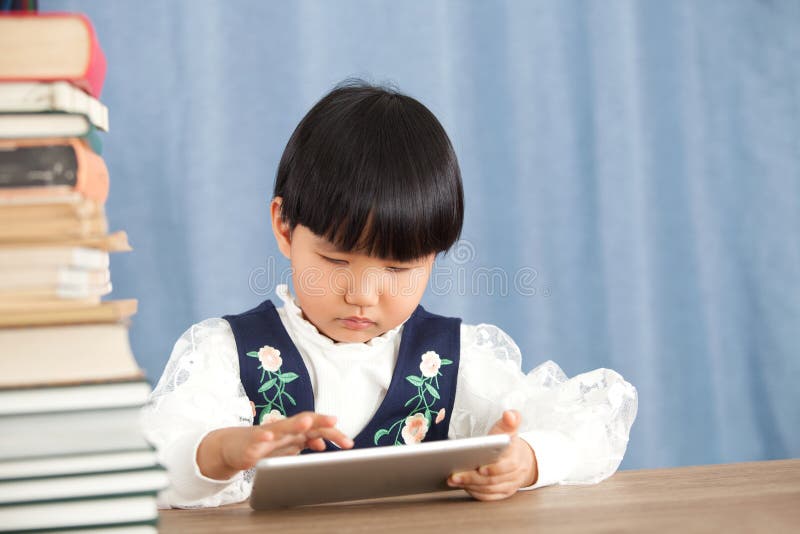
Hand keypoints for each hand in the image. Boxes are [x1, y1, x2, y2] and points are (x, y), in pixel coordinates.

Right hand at [197, 412, 352, 479]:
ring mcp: (266, 435)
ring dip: (294, 424)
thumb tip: (323, 444)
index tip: (348, 442)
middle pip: (303, 422)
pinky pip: (257, 439)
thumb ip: (305, 443)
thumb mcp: (287, 446)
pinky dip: (263, 437)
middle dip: (319, 421)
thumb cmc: (263, 445)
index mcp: (293, 431)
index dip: (332, 433)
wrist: (232, 447)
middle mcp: (282, 429)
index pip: (316, 428)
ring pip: (282, 427)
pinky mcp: (251, 444)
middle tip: (334, 420)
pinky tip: (268, 436)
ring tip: (307, 422)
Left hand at [447, 410, 537, 500]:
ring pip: (489, 489)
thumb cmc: (509, 443)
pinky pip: (489, 496)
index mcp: (515, 457)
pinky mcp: (503, 493)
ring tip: (453, 480)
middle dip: (472, 478)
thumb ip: (510, 421)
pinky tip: (463, 486)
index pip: (506, 466)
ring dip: (470, 486)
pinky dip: (476, 492)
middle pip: (493, 480)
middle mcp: (514, 474)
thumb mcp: (510, 429)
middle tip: (454, 475)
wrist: (522, 459)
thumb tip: (509, 415)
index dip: (492, 468)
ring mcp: (509, 485)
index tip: (479, 468)